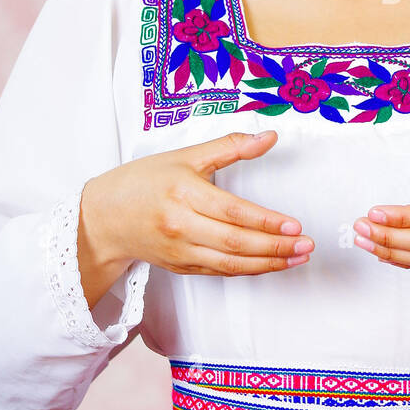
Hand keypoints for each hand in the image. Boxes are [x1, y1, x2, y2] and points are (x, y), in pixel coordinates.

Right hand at [77, 129, 312, 307]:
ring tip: (297, 258)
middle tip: (306, 246)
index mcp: (183, 194)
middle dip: (275, 247)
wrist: (103, 217)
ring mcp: (180, 251)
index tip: (294, 225)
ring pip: (230, 264)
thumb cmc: (144, 181)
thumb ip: (229, 146)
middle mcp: (182, 226)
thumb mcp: (184, 155)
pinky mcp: (180, 267)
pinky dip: (247, 270)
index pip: (233, 212)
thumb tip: (268, 137)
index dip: (266, 222)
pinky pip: (220, 272)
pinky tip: (270, 264)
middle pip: (236, 242)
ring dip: (268, 264)